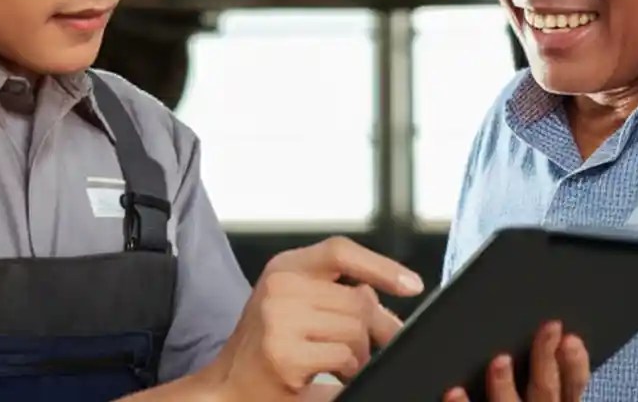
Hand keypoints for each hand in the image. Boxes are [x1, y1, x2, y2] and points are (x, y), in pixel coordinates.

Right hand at [199, 236, 424, 399]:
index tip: (412, 285)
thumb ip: (333, 294)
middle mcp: (279, 287)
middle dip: (377, 327)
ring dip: (360, 354)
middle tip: (377, 345)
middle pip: (357, 299)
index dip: (380, 266)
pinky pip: (343, 358)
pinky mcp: (285, 355)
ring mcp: (279, 320)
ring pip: (355, 330)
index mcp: (283, 268)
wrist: (226, 387)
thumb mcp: (291, 304)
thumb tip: (382, 300)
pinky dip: (347, 372)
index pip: (340, 251)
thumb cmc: (263, 346)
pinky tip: (330, 376)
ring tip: (342, 364)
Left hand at [444, 322, 590, 401]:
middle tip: (546, 328)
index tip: (571, 339)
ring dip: (505, 386)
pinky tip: (454, 392)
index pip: (571, 391)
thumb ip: (549, 393)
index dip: (575, 366)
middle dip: (546, 359)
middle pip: (546, 393)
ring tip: (500, 360)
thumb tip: (549, 349)